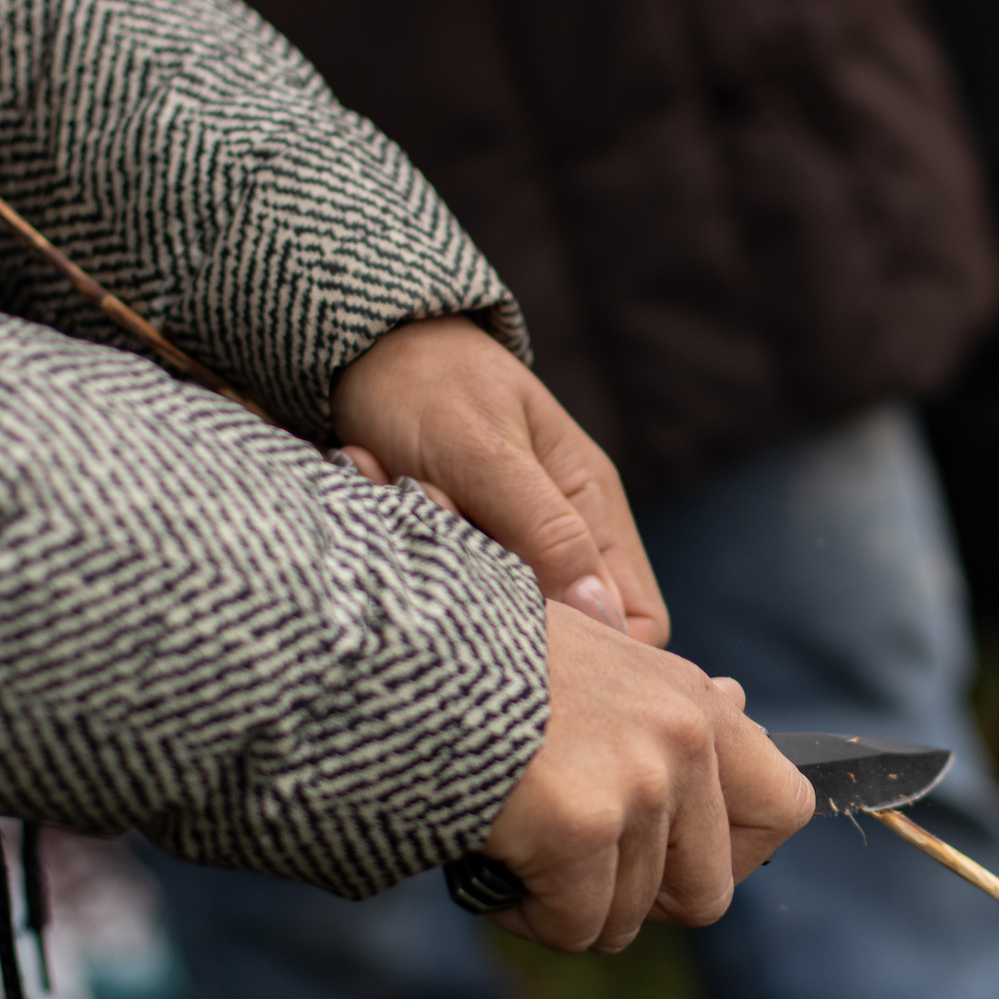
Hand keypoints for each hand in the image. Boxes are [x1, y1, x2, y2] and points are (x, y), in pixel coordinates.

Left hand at [333, 315, 668, 645]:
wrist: (361, 347)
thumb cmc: (430, 384)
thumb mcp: (487, 453)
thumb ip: (548, 532)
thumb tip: (605, 621)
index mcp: (595, 510)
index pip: (636, 623)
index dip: (600, 651)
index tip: (530, 638)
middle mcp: (566, 537)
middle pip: (568, 630)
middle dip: (505, 614)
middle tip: (447, 560)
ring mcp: (514, 548)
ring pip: (503, 615)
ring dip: (450, 585)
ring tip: (409, 513)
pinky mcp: (465, 553)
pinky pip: (453, 591)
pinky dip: (416, 564)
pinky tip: (387, 511)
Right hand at [482, 603, 814, 952]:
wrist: (399, 658)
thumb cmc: (481, 658)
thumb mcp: (592, 650)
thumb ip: (661, 695)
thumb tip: (737, 702)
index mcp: (695, 701)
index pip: (785, 809)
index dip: (731, 856)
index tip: (669, 857)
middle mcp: (685, 739)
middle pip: (705, 894)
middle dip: (635, 903)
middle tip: (571, 870)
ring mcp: (641, 782)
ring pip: (627, 920)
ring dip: (564, 907)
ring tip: (512, 845)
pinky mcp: (584, 824)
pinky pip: (577, 927)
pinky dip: (527, 916)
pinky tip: (491, 862)